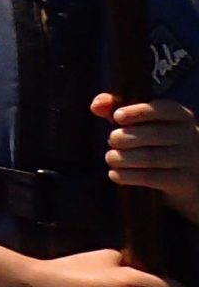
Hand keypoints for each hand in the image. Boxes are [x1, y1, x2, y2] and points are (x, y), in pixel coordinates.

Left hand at [96, 93, 198, 217]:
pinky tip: (114, 174)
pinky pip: (152, 178)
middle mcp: (190, 135)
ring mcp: (189, 159)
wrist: (189, 176)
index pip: (163, 108)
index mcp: (181, 115)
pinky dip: (128, 176)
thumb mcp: (144, 122)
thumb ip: (118, 108)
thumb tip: (96, 105)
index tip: (117, 117)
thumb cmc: (159, 141)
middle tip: (111, 140)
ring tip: (110, 157)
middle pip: (154, 134)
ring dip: (123, 158)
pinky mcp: (183, 181)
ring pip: (151, 157)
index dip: (138, 111)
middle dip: (125, 136)